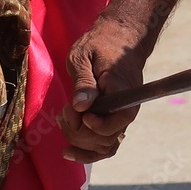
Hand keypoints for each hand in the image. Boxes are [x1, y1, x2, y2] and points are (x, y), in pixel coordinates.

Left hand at [57, 15, 146, 162]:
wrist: (119, 38)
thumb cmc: (99, 44)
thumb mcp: (83, 56)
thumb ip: (83, 81)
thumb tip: (81, 106)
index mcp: (122, 91)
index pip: (117, 121)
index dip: (96, 126)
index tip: (78, 112)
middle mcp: (126, 108)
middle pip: (105, 139)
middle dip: (78, 132)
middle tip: (65, 110)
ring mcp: (121, 117)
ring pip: (104, 146)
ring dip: (79, 141)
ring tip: (63, 120)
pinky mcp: (114, 120)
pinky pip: (106, 144)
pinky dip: (88, 151)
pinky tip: (69, 151)